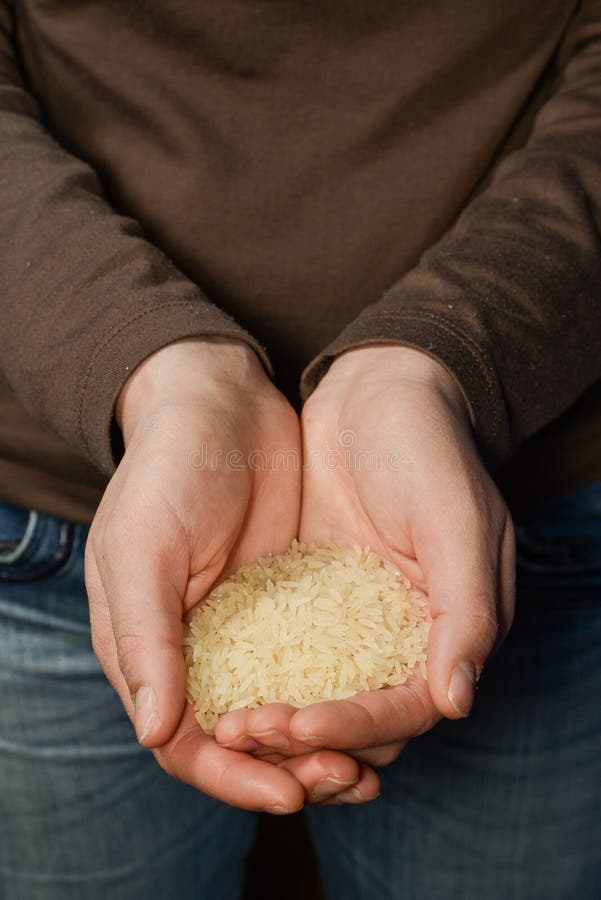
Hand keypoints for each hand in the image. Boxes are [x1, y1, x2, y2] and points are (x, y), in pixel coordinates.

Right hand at [85, 338, 375, 810]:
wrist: (221, 404)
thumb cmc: (166, 471)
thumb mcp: (142, 548)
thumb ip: (146, 638)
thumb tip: (157, 733)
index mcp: (149, 651)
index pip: (186, 744)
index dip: (233, 778)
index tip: (288, 792)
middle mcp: (197, 652)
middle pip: (243, 741)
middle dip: (289, 769)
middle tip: (342, 776)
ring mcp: (248, 628)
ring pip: (287, 710)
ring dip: (323, 741)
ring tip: (368, 759)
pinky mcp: (291, 602)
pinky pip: (320, 663)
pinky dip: (344, 692)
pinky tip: (382, 702)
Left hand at [216, 345, 514, 769]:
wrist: (375, 391)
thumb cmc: (429, 447)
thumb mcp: (456, 521)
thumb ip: (465, 611)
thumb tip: (456, 703)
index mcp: (454, 628)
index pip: (409, 707)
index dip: (357, 726)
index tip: (300, 726)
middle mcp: (407, 637)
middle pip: (361, 717)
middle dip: (308, 737)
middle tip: (245, 732)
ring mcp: (358, 620)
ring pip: (321, 695)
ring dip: (280, 718)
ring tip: (228, 723)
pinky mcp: (316, 600)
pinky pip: (289, 653)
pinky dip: (262, 677)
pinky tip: (220, 687)